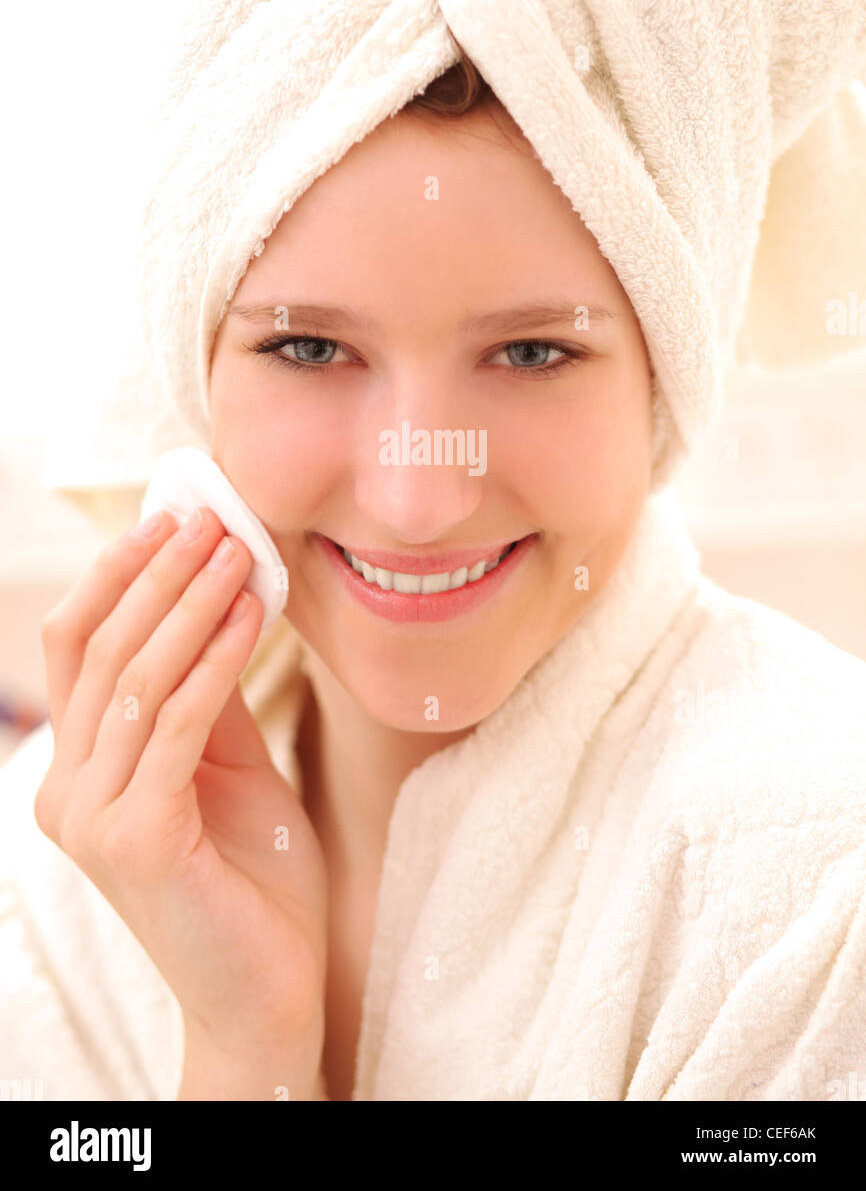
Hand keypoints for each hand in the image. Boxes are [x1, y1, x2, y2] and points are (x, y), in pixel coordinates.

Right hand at [34, 505, 327, 1066]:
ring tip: (236, 553)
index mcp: (77, 770)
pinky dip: (215, 661)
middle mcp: (66, 792)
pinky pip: (176, 726)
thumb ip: (209, 693)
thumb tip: (219, 595)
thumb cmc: (252, 877)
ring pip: (135, 679)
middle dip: (156, 576)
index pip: (75, 648)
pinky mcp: (135, 841)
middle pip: (98, 652)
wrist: (270, 990)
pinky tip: (251, 616)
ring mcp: (92, 820)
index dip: (114, 575)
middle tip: (207, 519)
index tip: (167, 517)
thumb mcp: (228, 764)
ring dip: (189, 605)